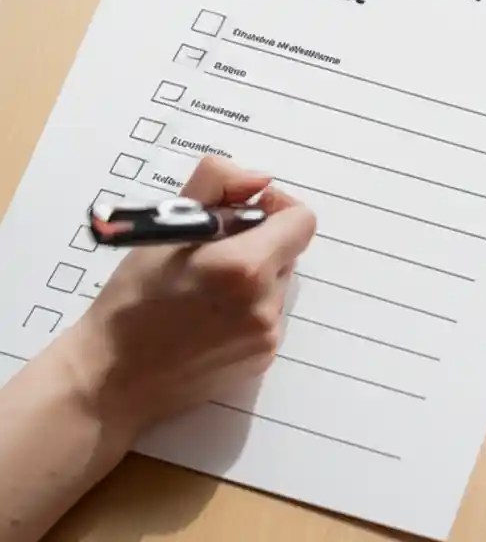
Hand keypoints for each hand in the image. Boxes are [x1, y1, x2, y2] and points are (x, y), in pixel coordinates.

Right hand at [60, 156, 315, 440]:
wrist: (112, 379)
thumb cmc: (130, 300)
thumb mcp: (163, 228)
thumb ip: (216, 186)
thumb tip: (260, 179)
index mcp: (246, 266)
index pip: (301, 221)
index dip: (275, 208)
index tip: (242, 212)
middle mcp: (266, 303)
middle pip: (287, 252)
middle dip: (257, 242)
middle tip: (209, 253)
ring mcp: (268, 335)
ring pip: (276, 285)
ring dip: (251, 276)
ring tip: (201, 289)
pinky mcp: (264, 358)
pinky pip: (268, 316)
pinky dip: (246, 307)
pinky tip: (206, 318)